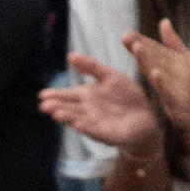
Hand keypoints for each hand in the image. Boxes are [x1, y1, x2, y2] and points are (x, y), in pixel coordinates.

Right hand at [39, 50, 163, 152]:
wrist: (147, 115)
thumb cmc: (127, 96)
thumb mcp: (110, 76)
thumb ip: (91, 67)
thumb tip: (70, 56)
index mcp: (86, 97)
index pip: (67, 96)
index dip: (55, 95)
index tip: (42, 95)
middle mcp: (87, 111)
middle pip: (69, 108)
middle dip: (57, 107)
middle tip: (44, 106)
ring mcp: (96, 124)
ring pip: (79, 120)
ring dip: (68, 117)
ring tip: (57, 114)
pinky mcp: (109, 134)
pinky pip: (96, 131)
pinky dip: (87, 128)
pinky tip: (78, 125)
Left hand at [123, 20, 189, 156]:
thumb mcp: (188, 61)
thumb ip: (173, 42)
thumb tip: (163, 21)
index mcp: (178, 60)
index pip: (157, 49)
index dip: (141, 41)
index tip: (126, 34)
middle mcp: (179, 70)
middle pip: (157, 57)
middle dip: (141, 47)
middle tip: (126, 36)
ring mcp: (181, 85)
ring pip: (162, 70)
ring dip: (149, 59)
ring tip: (137, 47)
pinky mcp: (180, 101)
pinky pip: (170, 91)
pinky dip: (163, 83)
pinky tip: (155, 73)